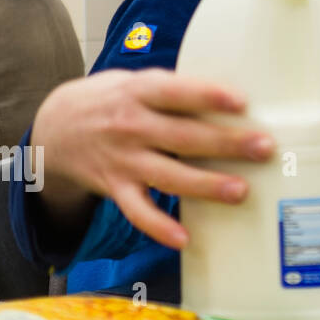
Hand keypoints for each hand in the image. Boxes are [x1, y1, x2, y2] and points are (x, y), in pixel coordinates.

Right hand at [32, 69, 273, 250]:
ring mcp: (122, 159)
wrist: (55, 127)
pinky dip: (159, 227)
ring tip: (240, 191)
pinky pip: (137, 211)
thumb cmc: (114, 100)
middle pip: (183, 136)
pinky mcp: (115, 187)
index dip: (208, 95)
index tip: (241, 102)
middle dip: (226, 143)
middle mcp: (130, 126)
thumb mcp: (137, 81)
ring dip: (205, 186)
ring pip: (168, 176)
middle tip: (264, 148)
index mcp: (140, 92)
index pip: (176, 91)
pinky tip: (185, 238)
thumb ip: (176, 89)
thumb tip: (233, 97)